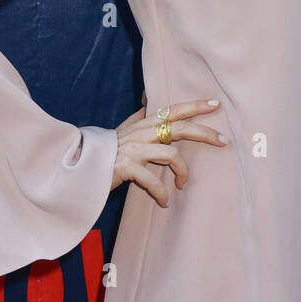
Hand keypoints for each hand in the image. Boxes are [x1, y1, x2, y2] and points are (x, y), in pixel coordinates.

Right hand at [111, 99, 227, 207]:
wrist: (76, 168)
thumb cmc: (103, 152)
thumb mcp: (122, 131)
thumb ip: (137, 118)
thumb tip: (149, 100)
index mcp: (142, 124)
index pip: (172, 110)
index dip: (194, 106)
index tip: (216, 104)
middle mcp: (140, 133)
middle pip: (179, 128)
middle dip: (205, 133)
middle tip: (224, 141)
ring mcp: (133, 149)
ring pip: (171, 154)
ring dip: (183, 172)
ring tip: (182, 185)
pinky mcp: (126, 167)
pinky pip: (153, 181)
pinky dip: (161, 193)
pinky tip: (164, 202)